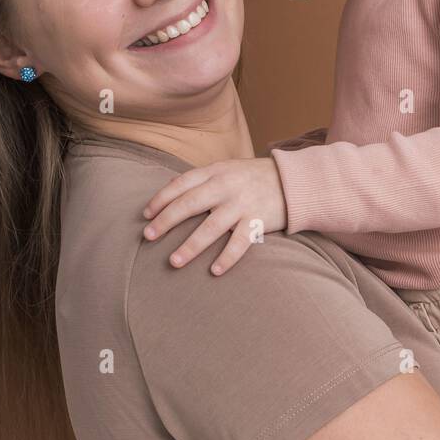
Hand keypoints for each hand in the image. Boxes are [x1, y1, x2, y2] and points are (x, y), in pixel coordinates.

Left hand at [141, 158, 287, 274]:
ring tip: (174, 262)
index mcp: (215, 171)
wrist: (293, 181)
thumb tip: (168, 188)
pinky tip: (214, 271)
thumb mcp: (226, 168)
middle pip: (190, 204)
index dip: (161, 199)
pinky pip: (240, 243)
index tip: (146, 215)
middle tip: (148, 236)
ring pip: (211, 227)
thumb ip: (201, 178)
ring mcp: (242, 204)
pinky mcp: (258, 220)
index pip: (182, 184)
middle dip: (167, 220)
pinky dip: (227, 258)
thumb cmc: (252, 177)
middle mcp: (226, 186)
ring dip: (191, 246)